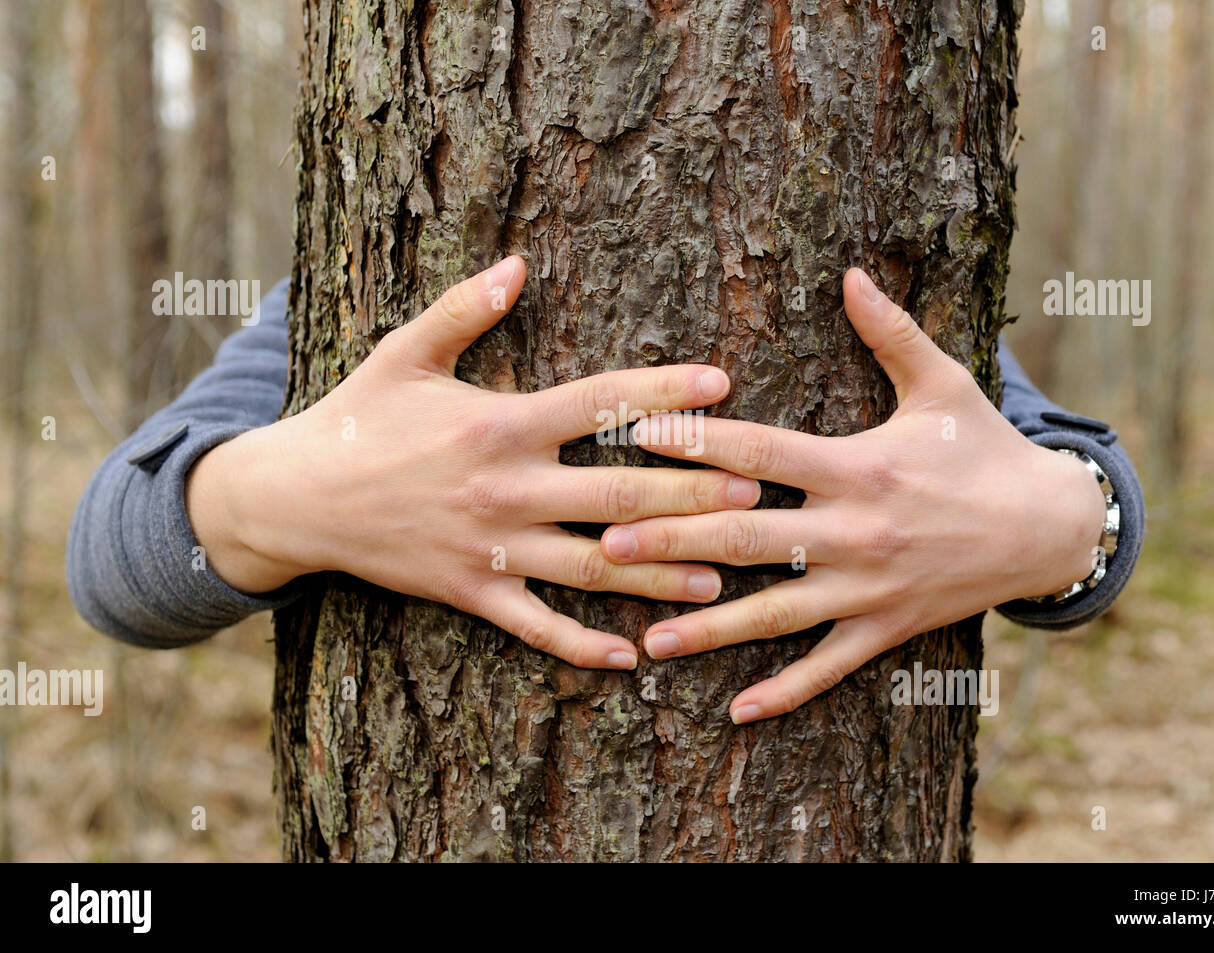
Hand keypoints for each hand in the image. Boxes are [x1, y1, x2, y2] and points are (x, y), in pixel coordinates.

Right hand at [187, 256, 761, 668]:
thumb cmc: (356, 418)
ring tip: (720, 581)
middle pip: (616, 493)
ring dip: (659, 575)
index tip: (721, 385)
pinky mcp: (470, 593)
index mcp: (498, 424)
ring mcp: (490, 548)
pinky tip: (629, 657)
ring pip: (591, 566)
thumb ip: (464, 308)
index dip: (663, 393)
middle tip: (755, 496)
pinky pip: (534, 626)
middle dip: (690, 495)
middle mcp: (504, 488)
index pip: (597, 402)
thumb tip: (519, 262)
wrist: (292, 499)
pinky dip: (581, 644)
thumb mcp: (404, 352)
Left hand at [600, 268, 1106, 718]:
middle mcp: (857, 530)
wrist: (1050, 527)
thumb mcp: (944, 384)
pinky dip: (786, 692)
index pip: (760, 451)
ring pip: (776, 612)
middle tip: (606, 545)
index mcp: (859, 466)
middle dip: (674, 542)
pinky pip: (828, 667)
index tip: (634, 433)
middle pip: (748, 536)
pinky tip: (736, 712)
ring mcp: (869, 588)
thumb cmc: (987, 448)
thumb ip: (890, 332)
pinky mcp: (886, 629)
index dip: (696, 440)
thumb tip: (851, 271)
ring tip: (647, 642)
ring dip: (709, 628)